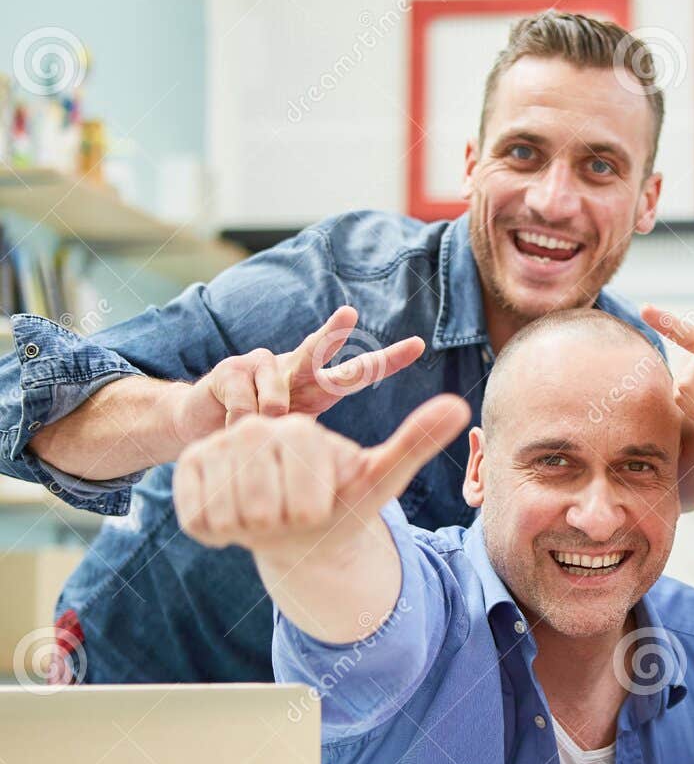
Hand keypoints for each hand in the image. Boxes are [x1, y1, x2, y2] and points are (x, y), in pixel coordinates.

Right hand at [172, 307, 425, 444]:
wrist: (204, 433)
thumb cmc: (262, 440)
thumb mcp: (298, 447)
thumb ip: (317, 445)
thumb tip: (331, 449)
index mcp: (319, 388)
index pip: (358, 373)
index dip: (388, 360)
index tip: (420, 346)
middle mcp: (295, 369)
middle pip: (318, 350)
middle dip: (333, 331)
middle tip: (348, 313)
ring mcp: (261, 365)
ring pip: (274, 396)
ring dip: (266, 425)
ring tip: (256, 435)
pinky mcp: (229, 371)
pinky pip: (243, 404)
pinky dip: (238, 425)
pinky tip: (231, 427)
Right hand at [174, 394, 468, 554]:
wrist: (296, 522)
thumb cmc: (342, 499)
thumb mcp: (380, 475)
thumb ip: (415, 441)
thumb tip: (462, 404)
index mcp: (303, 427)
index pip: (305, 498)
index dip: (314, 514)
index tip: (321, 503)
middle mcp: (256, 427)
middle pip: (266, 509)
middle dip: (284, 525)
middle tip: (291, 513)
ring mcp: (216, 447)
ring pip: (231, 515)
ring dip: (251, 529)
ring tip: (265, 515)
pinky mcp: (186, 468)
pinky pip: (200, 518)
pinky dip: (219, 532)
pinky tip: (235, 520)